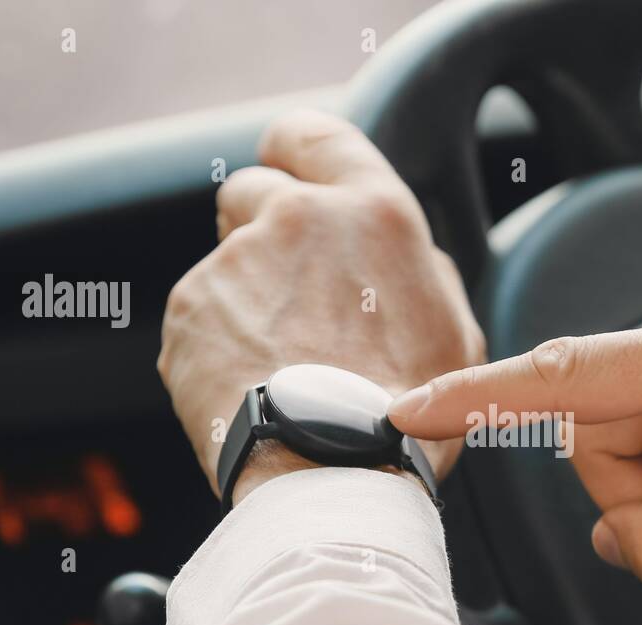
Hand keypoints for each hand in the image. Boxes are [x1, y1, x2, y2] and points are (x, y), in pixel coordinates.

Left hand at [158, 109, 484, 499]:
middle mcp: (297, 219)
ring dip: (244, 298)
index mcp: (372, 214)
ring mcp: (235, 261)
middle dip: (261, 228)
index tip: (285, 162)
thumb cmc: (406, 413)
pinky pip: (198, 315)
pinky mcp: (187, 309)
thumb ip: (422, 272)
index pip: (314, 134)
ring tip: (277, 364)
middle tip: (289, 294)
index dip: (293, 147)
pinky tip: (250, 386)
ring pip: (226, 263)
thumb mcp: (454, 332)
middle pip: (252, 190)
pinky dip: (215, 344)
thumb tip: (406, 258)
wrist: (333, 473)